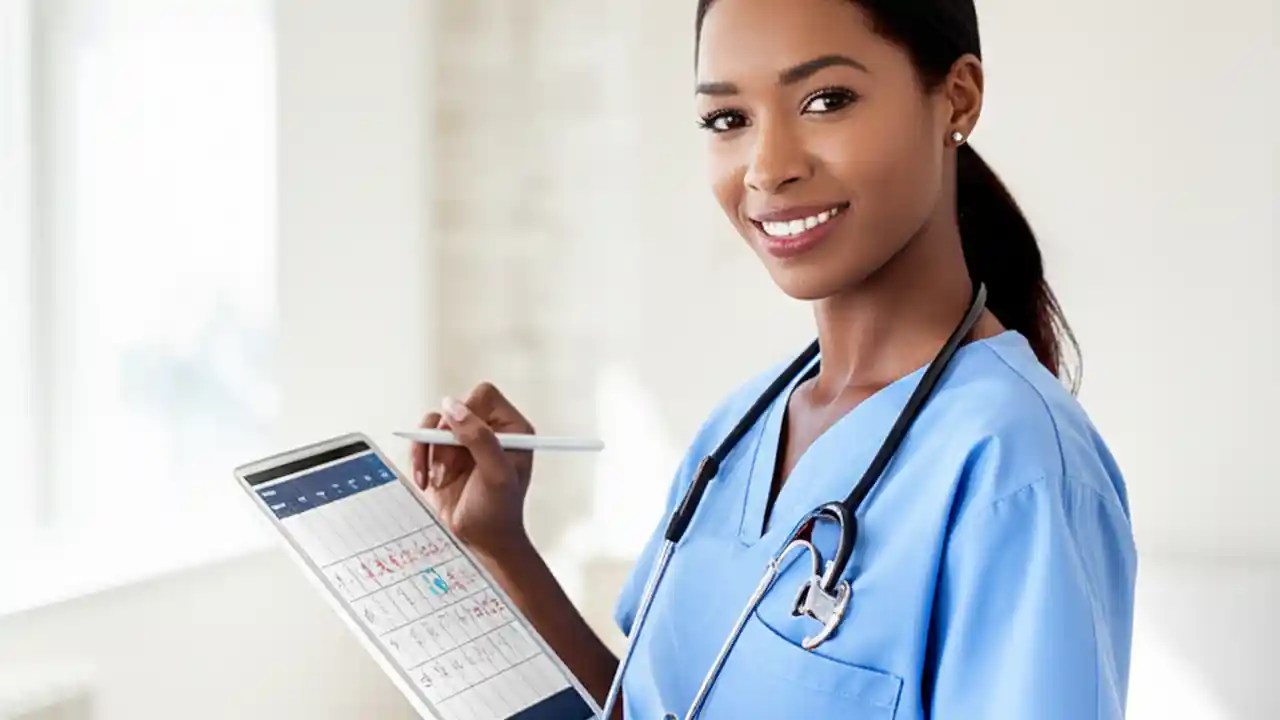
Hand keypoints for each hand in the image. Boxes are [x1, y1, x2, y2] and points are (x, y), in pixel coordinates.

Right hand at [411, 383, 534, 560]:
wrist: (480, 541)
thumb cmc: (498, 512)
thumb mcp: (496, 475)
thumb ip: (480, 439)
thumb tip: (453, 408)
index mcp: (512, 429)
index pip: (484, 396)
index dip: (469, 413)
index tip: (462, 441)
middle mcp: (488, 430)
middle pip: (454, 408)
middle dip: (447, 440)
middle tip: (451, 470)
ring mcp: (463, 441)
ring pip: (434, 422)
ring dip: (431, 451)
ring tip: (440, 479)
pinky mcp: (442, 453)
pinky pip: (421, 439)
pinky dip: (419, 458)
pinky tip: (427, 482)